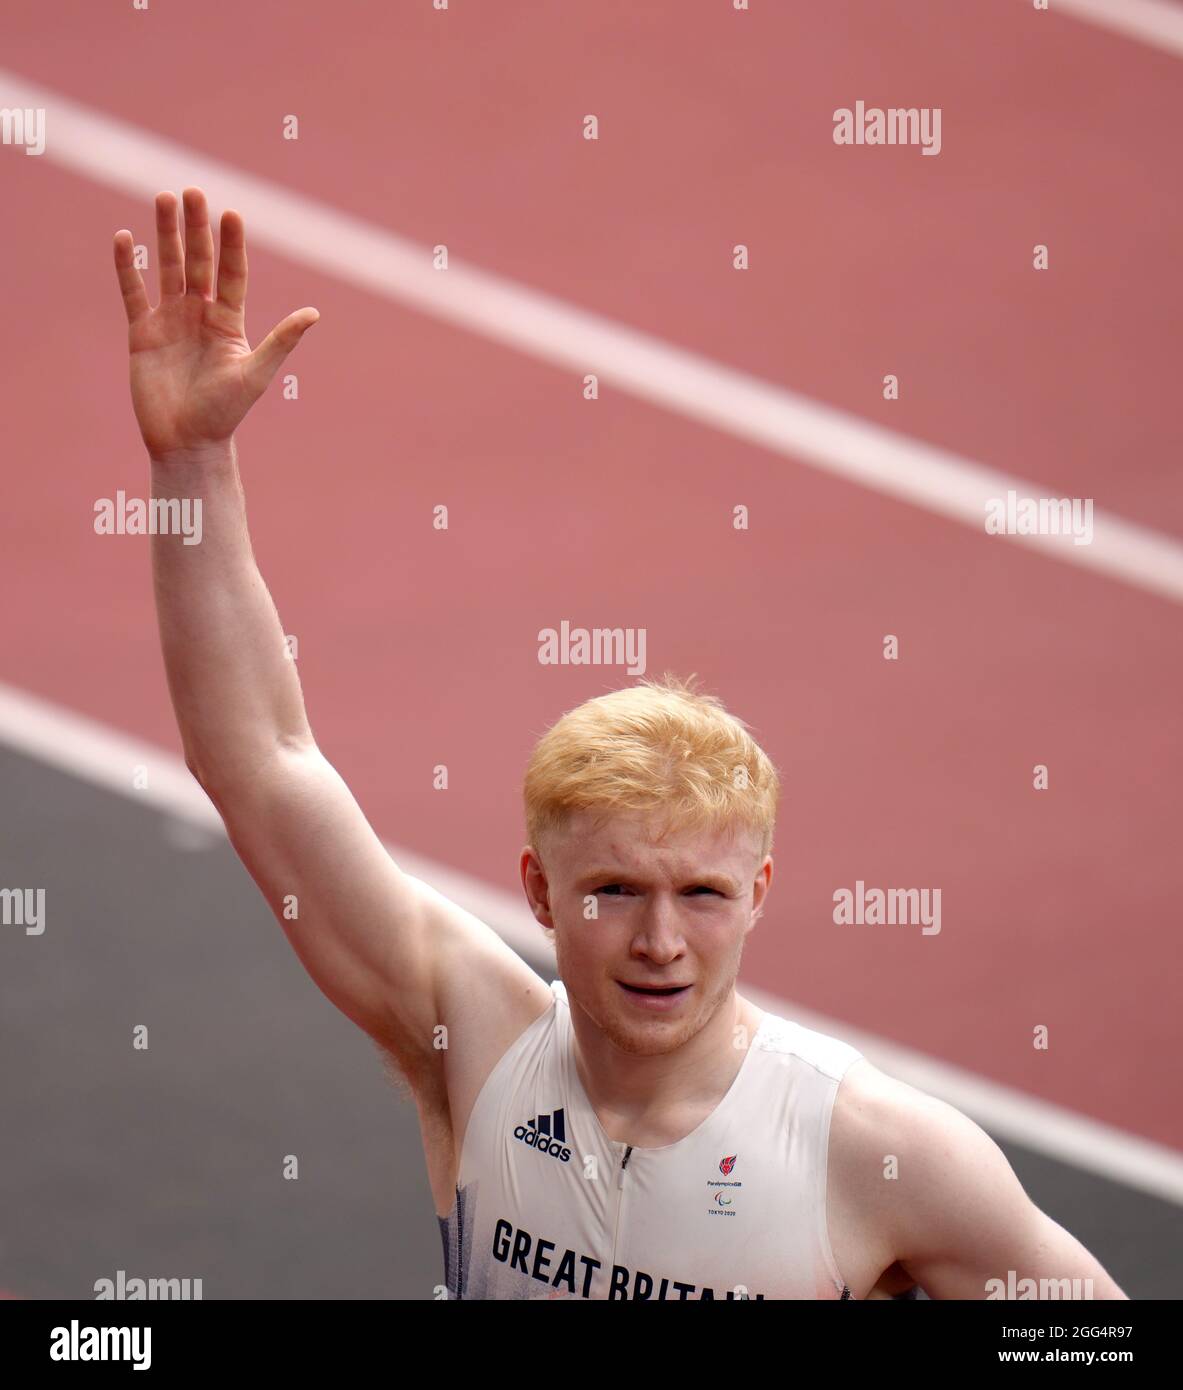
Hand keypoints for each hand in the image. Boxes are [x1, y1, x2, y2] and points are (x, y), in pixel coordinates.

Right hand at [114, 186, 317, 459]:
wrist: (187, 440)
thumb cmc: (225, 412)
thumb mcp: (256, 374)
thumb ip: (281, 341)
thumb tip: (314, 314)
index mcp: (230, 321)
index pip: (232, 273)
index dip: (232, 244)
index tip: (231, 213)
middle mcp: (200, 313)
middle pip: (199, 261)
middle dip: (196, 227)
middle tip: (191, 191)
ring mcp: (171, 319)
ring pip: (167, 267)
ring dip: (164, 234)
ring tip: (163, 198)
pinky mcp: (142, 332)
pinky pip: (134, 292)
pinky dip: (128, 267)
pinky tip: (124, 238)